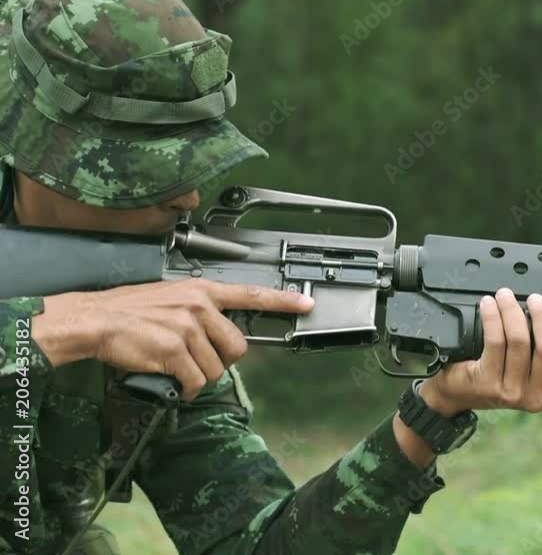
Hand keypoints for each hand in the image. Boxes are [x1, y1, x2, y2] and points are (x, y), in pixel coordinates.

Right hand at [32, 278, 313, 400]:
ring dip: (200, 377)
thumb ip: (200, 310)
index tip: (306, 304)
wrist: (96, 320)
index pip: (251, 294)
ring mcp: (188, 328)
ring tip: (177, 367)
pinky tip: (172, 380)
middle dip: (221, 361)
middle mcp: (200, 306)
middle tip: (198, 360)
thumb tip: (219, 333)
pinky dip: (186, 389)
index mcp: (202, 291)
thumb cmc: (130, 312)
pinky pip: (196, 382)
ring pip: (216, 368)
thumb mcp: (171, 297)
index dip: (283, 301)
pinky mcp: (176, 350)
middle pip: (237, 348)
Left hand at [419, 288, 541, 416]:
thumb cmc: (500, 375)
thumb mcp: (531, 372)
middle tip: (535, 299)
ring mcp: (511, 393)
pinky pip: (495, 341)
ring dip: (512, 311)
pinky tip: (489, 305)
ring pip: (519, 341)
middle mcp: (536, 397)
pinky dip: (493, 317)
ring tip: (505, 296)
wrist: (461, 392)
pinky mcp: (488, 383)